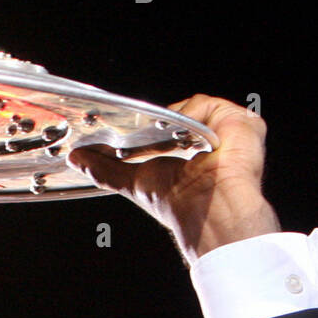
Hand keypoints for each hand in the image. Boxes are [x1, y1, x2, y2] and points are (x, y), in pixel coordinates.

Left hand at [68, 94, 279, 263]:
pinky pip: (208, 106)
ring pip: (190, 109)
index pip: (165, 129)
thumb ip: (105, 170)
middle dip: (154, 123)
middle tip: (143, 139)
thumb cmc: (177, 205)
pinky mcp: (241, 123)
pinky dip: (191, 118)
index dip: (145, 130)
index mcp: (189, 153)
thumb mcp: (132, 182)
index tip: (125, 133)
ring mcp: (227, 131)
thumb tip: (77, 158)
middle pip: (177, 116)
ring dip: (171, 125)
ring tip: (169, 147)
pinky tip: (188, 140)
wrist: (208, 212)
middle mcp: (209, 140)